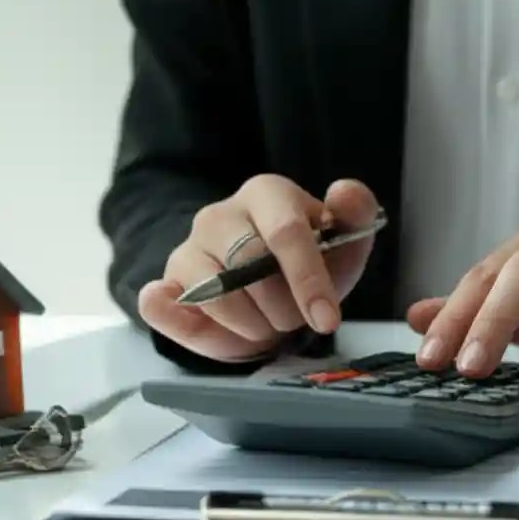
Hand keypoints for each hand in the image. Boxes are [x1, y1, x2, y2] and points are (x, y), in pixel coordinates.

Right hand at [138, 175, 379, 361]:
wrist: (267, 294)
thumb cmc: (309, 265)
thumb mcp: (344, 242)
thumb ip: (356, 213)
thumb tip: (344, 192)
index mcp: (267, 193)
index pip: (285, 233)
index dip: (308, 280)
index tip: (327, 319)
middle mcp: (220, 215)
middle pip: (250, 268)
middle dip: (282, 309)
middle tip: (294, 320)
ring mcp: (188, 248)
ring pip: (217, 298)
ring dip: (251, 327)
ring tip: (265, 325)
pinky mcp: (167, 283)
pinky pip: (162, 307)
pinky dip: (182, 324)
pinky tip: (206, 326)